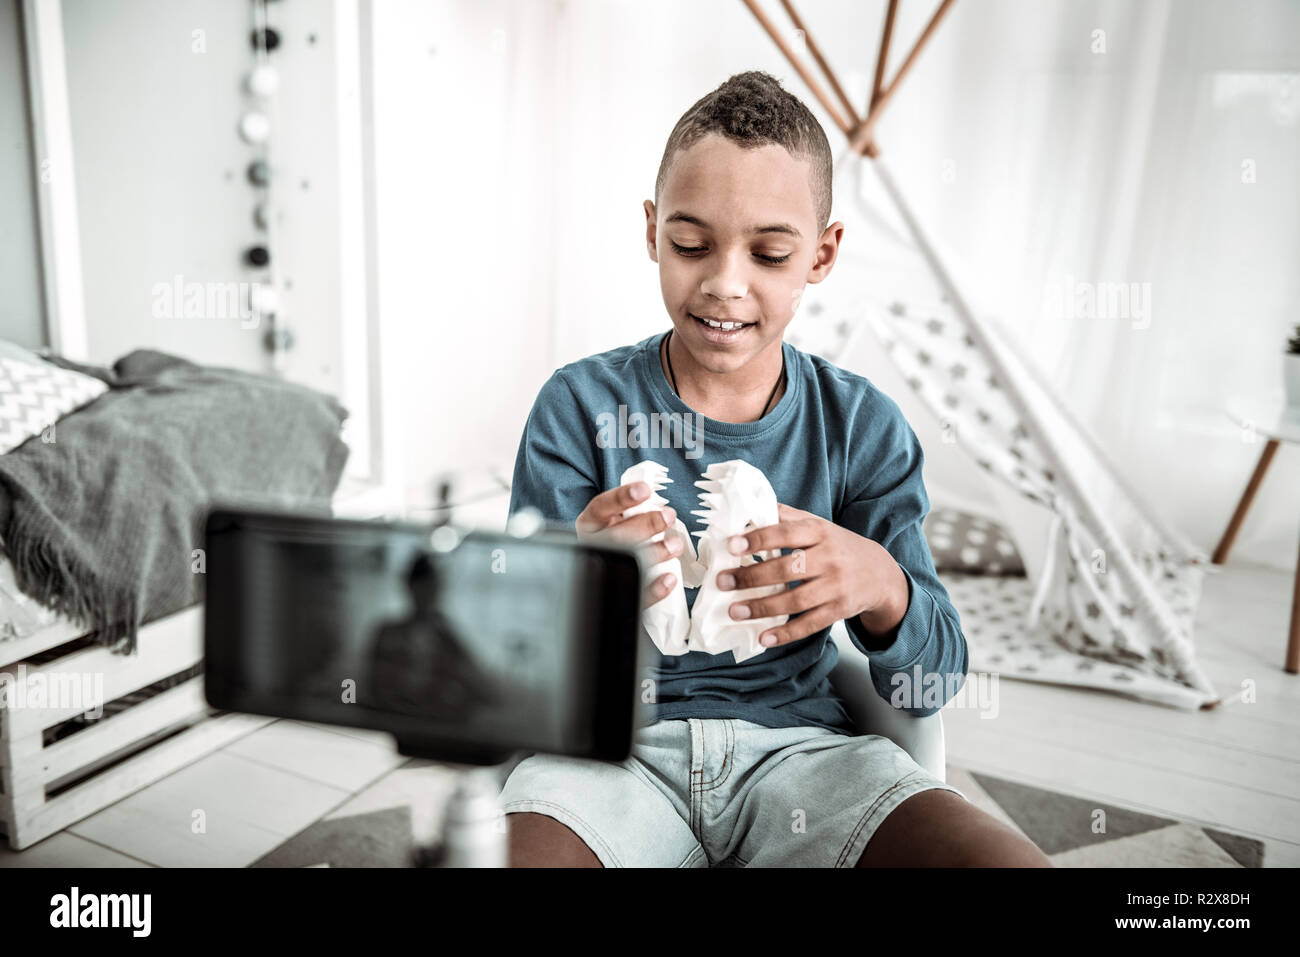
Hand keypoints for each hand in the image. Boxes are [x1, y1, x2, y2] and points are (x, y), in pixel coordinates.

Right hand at [575, 481, 684, 609]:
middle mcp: (594, 546)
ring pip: (627, 563)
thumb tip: (661, 508)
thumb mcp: (619, 521)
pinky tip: (669, 577)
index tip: (644, 490)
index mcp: (591, 524)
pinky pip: (636, 594)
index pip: (601, 507)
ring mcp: (604, 571)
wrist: (606, 580)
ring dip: (655, 553)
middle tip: (668, 517)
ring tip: (674, 545)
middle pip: (615, 536)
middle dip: (646, 525)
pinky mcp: (619, 593)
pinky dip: (655, 587)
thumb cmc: (619, 540)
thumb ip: (634, 514)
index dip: (622, 498)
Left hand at [717, 503, 907, 647]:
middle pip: (787, 569)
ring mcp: (835, 587)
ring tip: (735, 611)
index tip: (732, 545)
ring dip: (762, 607)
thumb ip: (786, 517)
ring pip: (796, 600)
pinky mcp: (839, 611)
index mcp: (820, 532)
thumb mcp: (818, 525)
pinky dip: (786, 633)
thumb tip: (748, 507)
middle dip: (752, 577)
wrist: (880, 574)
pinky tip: (764, 638)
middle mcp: (829, 558)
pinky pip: (810, 624)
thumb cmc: (838, 547)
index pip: (787, 533)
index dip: (759, 539)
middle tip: (723, 582)